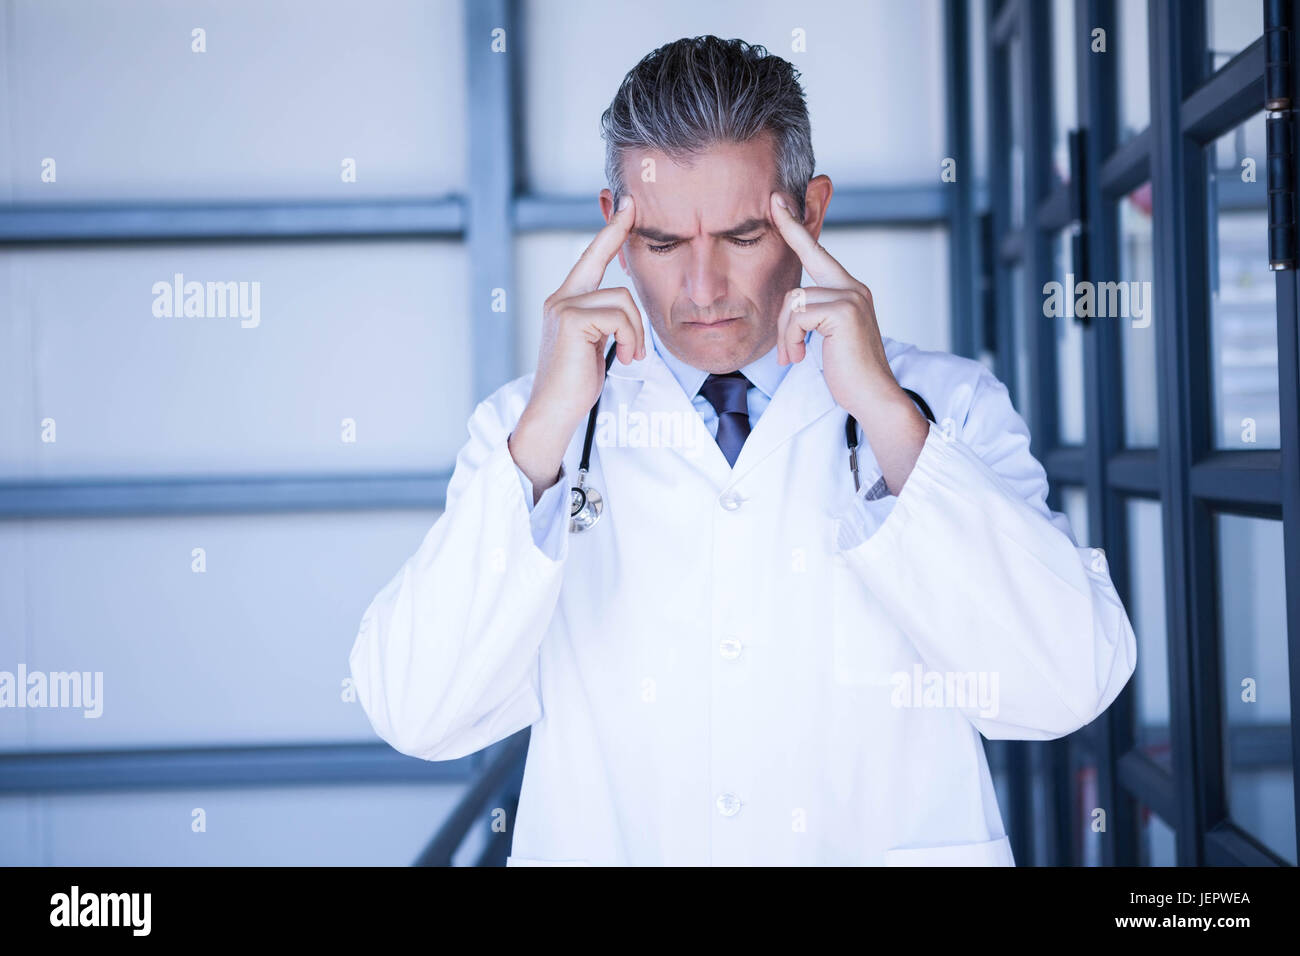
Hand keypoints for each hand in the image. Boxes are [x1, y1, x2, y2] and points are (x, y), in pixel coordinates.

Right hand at [510, 195, 645, 499]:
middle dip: (636, 321)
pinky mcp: (572, 320)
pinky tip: (621, 360)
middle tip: (633, 353)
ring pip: (623, 302)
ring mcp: (563, 307)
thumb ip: (605, 321)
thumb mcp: (595, 345)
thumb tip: (628, 310)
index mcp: (566, 301)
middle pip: (619, 286)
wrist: (554, 410)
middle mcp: (561, 298)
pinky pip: (620, 317)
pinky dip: (629, 340)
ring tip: (626, 360)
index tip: (629, 206)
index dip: (612, 231)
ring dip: (635, 335)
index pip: (592, 257)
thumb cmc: (576, 384)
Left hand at [769, 191, 927, 493]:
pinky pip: (797, 316)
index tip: (778, 202)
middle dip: (785, 297)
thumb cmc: (850, 373)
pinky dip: (791, 340)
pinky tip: (801, 358)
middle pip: (798, 280)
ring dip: (785, 336)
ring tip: (795, 358)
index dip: (796, 227)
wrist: (873, 397)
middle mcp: (853, 287)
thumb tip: (792, 308)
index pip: (817, 253)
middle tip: (783, 301)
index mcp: (849, 290)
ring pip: (792, 303)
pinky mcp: (843, 311)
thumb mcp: (829, 337)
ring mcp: (850, 297)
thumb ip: (814, 315)